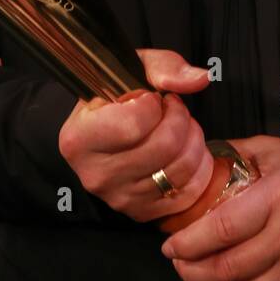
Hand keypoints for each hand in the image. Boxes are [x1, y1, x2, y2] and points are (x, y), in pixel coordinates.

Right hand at [57, 49, 211, 221]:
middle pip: (164, 147)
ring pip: (181, 169)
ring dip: (193, 140)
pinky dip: (198, 167)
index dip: (153, 104)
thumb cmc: (116, 99)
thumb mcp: (132, 70)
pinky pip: (189, 192)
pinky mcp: (143, 213)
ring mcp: (120, 199)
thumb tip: (200, 79)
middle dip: (180, 119)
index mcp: (80, 139)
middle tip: (172, 109)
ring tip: (179, 128)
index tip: (148, 98)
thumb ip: (164, 68)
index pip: (134, 124)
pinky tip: (185, 150)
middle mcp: (96, 175)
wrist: (105, 132)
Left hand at [160, 135, 279, 280]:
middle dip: (193, 271)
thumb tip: (191, 163)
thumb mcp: (271, 151)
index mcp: (279, 196)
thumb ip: (231, 156)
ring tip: (198, 280)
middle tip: (178, 264)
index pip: (222, 229)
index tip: (169, 246)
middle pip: (229, 268)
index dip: (189, 243)